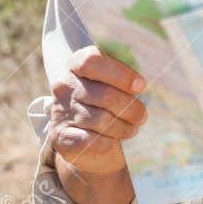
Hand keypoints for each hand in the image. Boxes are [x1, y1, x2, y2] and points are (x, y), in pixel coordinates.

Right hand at [48, 45, 148, 177]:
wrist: (82, 137)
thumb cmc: (104, 104)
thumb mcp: (112, 84)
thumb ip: (123, 81)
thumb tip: (137, 86)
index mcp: (75, 65)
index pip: (92, 61)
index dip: (121, 74)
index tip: (141, 86)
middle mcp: (64, 86)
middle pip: (106, 95)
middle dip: (132, 109)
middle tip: (141, 116)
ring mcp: (60, 111)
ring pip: (102, 120)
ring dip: (124, 128)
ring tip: (131, 129)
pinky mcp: (60, 136)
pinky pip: (92, 140)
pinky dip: (108, 143)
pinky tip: (112, 140)